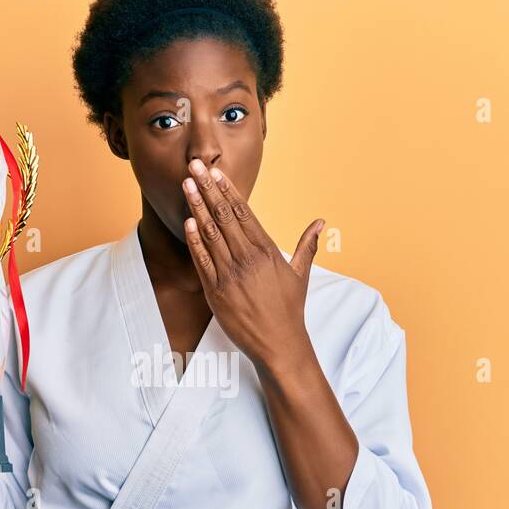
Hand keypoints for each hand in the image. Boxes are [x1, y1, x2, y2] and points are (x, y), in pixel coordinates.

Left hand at [180, 157, 323, 371]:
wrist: (279, 344)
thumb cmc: (289, 309)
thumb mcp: (300, 274)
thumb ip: (306, 245)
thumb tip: (321, 222)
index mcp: (267, 250)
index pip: (244, 212)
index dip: (228, 189)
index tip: (216, 172)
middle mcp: (248, 258)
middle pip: (224, 215)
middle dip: (208, 188)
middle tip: (194, 165)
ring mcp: (230, 275)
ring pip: (210, 233)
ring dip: (196, 207)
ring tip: (186, 184)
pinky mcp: (216, 292)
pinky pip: (202, 261)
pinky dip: (194, 241)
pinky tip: (187, 221)